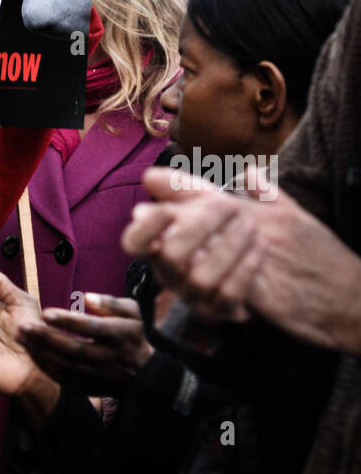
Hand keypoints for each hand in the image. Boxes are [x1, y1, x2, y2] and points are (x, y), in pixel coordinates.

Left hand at [19, 294, 152, 394]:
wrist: (140, 374)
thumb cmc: (130, 335)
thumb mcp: (132, 313)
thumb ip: (111, 303)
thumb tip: (87, 297)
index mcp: (119, 336)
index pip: (91, 328)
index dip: (68, 321)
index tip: (46, 312)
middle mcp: (107, 358)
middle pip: (74, 349)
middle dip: (46, 338)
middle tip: (23, 326)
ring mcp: (97, 376)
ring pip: (65, 366)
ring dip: (41, 352)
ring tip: (21, 337)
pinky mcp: (88, 387)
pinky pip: (63, 378)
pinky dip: (45, 366)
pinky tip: (31, 352)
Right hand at [122, 168, 262, 322]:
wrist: (280, 261)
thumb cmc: (235, 225)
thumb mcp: (212, 199)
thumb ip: (184, 186)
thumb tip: (150, 176)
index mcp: (161, 243)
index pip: (135, 243)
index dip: (146, 227)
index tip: (170, 209)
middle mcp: (172, 273)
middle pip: (171, 254)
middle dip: (201, 225)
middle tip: (231, 206)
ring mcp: (196, 295)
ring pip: (201, 278)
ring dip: (229, 246)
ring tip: (251, 225)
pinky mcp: (223, 310)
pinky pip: (229, 294)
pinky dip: (246, 267)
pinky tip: (259, 247)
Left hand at [123, 166, 360, 351]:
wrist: (355, 298)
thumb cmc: (324, 259)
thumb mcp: (297, 218)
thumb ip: (268, 195)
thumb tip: (250, 171)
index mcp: (254, 209)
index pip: (205, 187)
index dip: (171, 184)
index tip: (149, 183)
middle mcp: (252, 225)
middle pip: (191, 218)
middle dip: (156, 228)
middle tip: (136, 239)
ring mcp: (256, 256)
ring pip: (196, 257)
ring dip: (177, 271)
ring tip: (166, 273)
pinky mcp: (262, 291)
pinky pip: (220, 292)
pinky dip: (206, 300)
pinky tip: (202, 302)